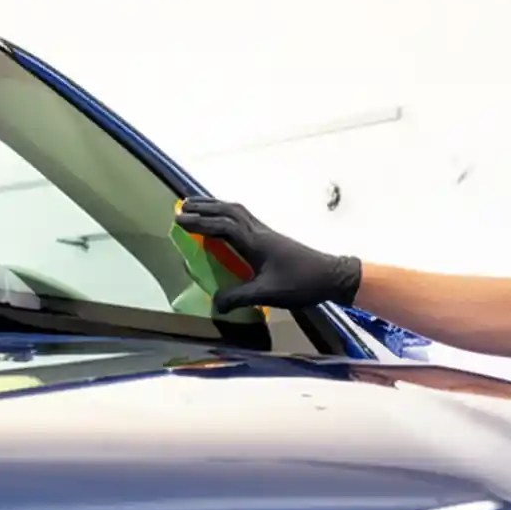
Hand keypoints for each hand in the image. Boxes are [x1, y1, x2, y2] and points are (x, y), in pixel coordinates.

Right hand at [176, 198, 361, 312]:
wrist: (332, 276)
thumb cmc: (301, 284)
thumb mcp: (267, 294)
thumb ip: (238, 297)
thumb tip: (214, 304)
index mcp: (256, 242)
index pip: (223, 226)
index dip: (200, 223)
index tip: (178, 220)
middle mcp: (260, 232)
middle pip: (229, 211)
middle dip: (205, 207)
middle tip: (183, 205)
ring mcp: (267, 233)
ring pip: (238, 212)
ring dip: (217, 207)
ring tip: (198, 207)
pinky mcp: (273, 239)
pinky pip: (245, 219)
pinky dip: (229, 215)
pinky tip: (224, 224)